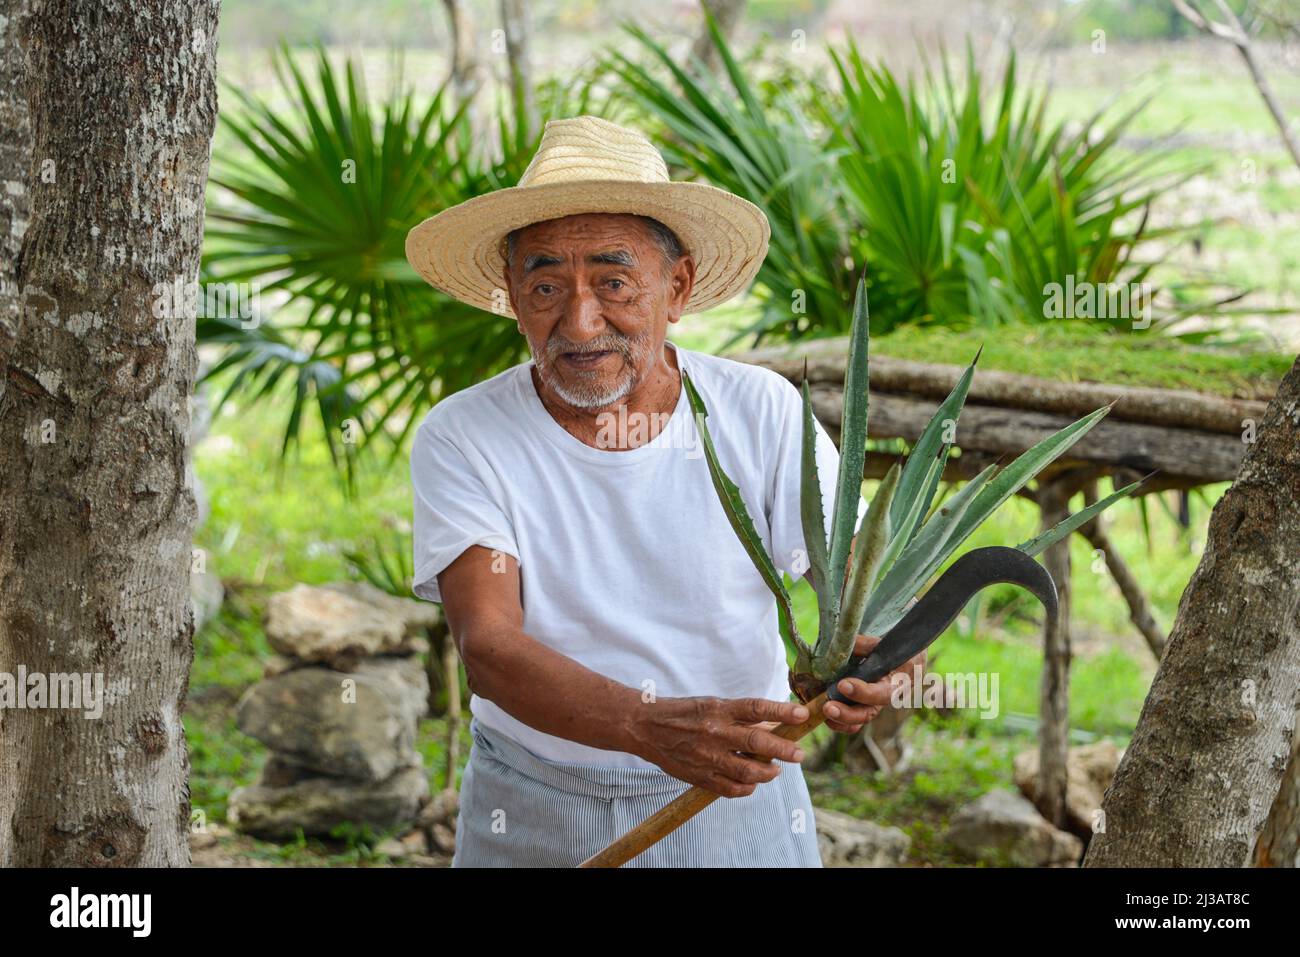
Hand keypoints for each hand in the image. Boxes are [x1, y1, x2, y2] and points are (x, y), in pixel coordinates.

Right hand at [628, 695, 810, 797]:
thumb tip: (773, 726)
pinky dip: (747, 788)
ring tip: (775, 770)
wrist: (646, 728)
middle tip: (799, 754)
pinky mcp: (700, 776)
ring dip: (768, 773)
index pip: (756, 708)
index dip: (781, 711)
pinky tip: (753, 783)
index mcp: (719, 709)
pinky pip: (731, 789)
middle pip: (757, 743)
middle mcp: (715, 732)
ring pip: (747, 771)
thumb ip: (741, 717)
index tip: (802, 714)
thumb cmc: (684, 713)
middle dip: (783, 750)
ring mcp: (707, 756)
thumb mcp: (712, 705)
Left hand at [822, 634, 926, 733]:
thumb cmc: (893, 650)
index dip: (863, 692)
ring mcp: (877, 706)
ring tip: (824, 711)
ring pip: (861, 720)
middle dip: (847, 713)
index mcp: (896, 682)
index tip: (843, 685)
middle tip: (828, 706)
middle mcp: (887, 699)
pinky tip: (827, 719)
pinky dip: (841, 724)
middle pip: (869, 713)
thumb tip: (846, 644)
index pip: (881, 693)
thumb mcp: (883, 644)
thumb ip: (864, 645)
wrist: (907, 660)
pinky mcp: (866, 709)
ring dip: (841, 719)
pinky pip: (856, 723)